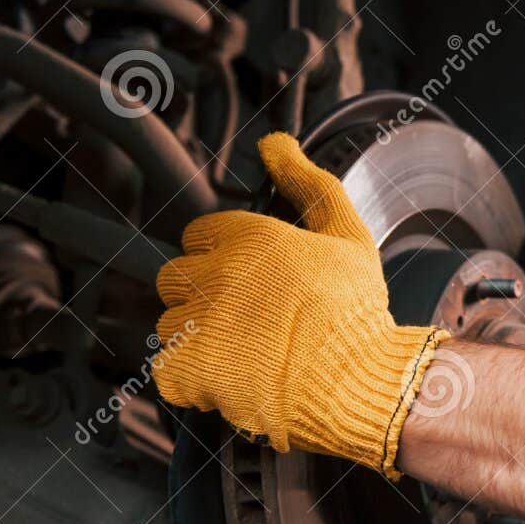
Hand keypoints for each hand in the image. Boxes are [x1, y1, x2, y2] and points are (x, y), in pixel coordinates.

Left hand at [152, 133, 447, 475]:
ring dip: (198, 338)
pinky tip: (231, 377)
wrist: (354, 379)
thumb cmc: (355, 313)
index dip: (223, 257)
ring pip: (171, 324)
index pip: (199, 235)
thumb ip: (307, 183)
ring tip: (244, 352)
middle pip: (176, 277)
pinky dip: (193, 378)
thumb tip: (276, 144)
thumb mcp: (347, 234)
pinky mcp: (186, 368)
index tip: (249, 278)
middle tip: (245, 317)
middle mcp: (213, 274)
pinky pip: (169, 370)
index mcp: (246, 236)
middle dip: (203, 295)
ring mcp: (196, 323)